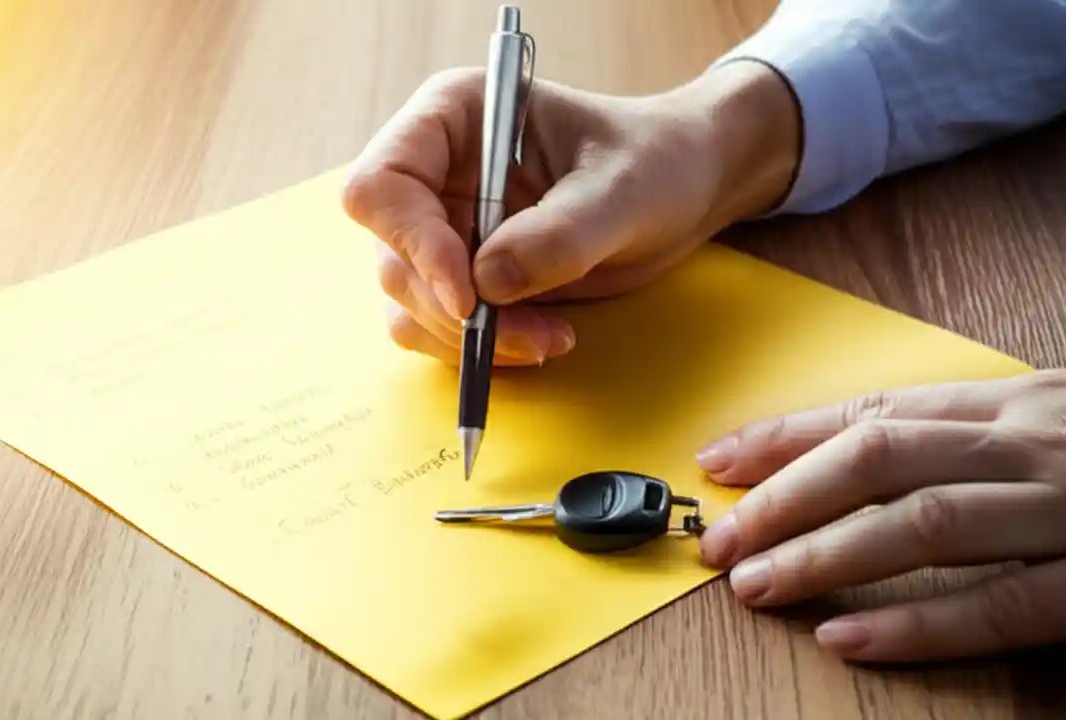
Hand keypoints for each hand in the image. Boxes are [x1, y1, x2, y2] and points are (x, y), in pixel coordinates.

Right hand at [342, 61, 796, 365]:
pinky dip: (481, 350)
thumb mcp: (620, 192)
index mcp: (452, 119)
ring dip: (471, 339)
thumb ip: (558, 236)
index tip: (468, 294)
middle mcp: (434, 174)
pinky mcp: (463, 277)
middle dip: (454, 308)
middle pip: (393, 256)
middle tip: (529, 334)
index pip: (381, 184)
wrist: (684, 189)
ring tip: (549, 338)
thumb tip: (488, 283)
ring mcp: (444, 228)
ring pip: (410, 302)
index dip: (411, 243)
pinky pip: (438, 328)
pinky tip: (540, 339)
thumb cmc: (654, 161)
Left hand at [696, 368, 1065, 660]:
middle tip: (718, 539)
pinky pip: (1003, 607)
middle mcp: (1037, 446)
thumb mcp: (1055, 412)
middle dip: (786, 499)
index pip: (875, 411)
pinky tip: (851, 639)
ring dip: (828, 556)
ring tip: (759, 585)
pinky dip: (920, 625)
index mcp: (1018, 401)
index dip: (786, 437)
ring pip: (927, 525)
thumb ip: (965, 426)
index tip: (718, 462)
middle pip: (882, 460)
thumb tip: (849, 449)